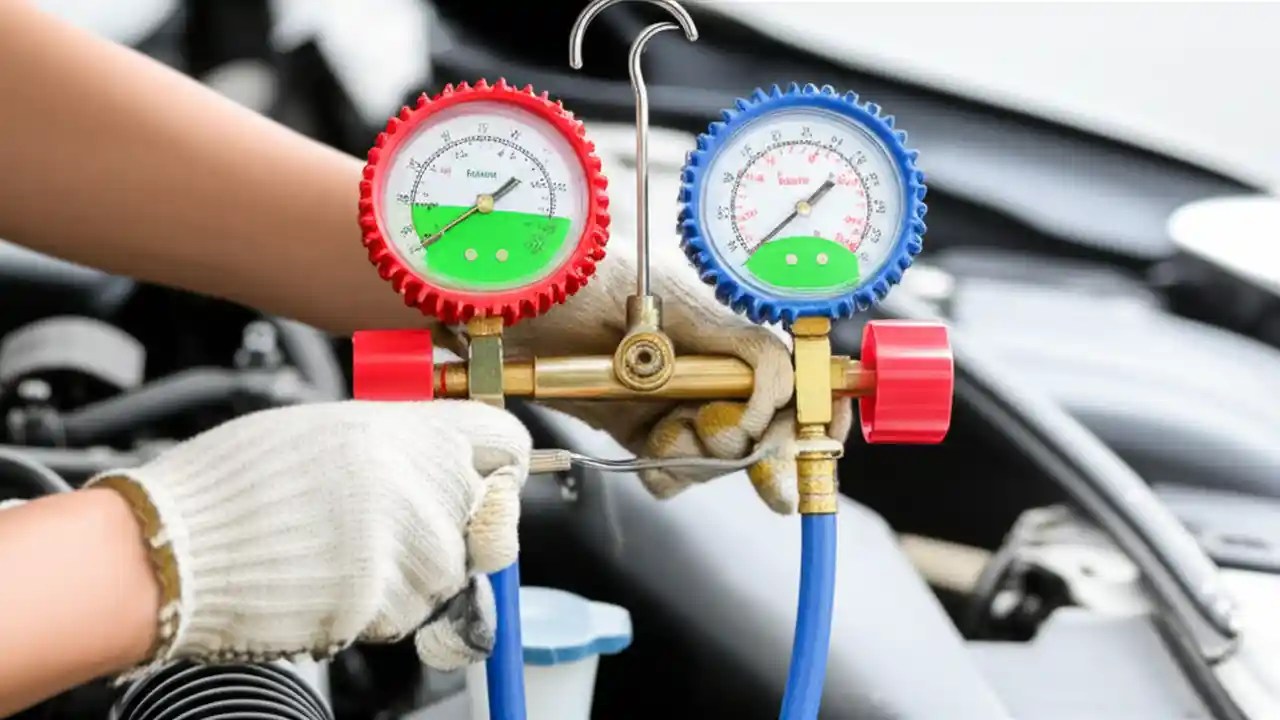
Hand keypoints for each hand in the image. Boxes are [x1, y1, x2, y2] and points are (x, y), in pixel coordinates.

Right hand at [87, 400, 530, 673]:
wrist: (177, 547)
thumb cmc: (241, 480)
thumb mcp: (332, 429)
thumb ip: (405, 443)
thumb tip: (450, 459)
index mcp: (416, 432)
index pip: (509, 445)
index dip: (497, 465)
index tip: (482, 477)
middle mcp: (428, 487)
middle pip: (493, 520)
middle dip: (458, 529)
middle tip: (399, 526)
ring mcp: (413, 551)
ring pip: (452, 574)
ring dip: (413, 573)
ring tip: (346, 549)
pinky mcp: (388, 607)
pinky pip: (410, 614)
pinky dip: (379, 607)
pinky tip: (331, 579)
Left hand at [496, 238, 850, 514]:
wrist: (497, 302)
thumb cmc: (571, 280)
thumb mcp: (659, 302)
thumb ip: (729, 339)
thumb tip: (776, 383)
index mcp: (715, 325)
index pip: (784, 370)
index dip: (802, 408)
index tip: (788, 435)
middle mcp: (700, 362)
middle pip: (764, 421)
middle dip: (759, 448)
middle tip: (749, 466)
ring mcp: (669, 395)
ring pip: (719, 452)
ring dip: (701, 460)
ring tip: (666, 442)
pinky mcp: (635, 424)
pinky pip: (673, 468)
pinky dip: (668, 472)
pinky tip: (652, 457)